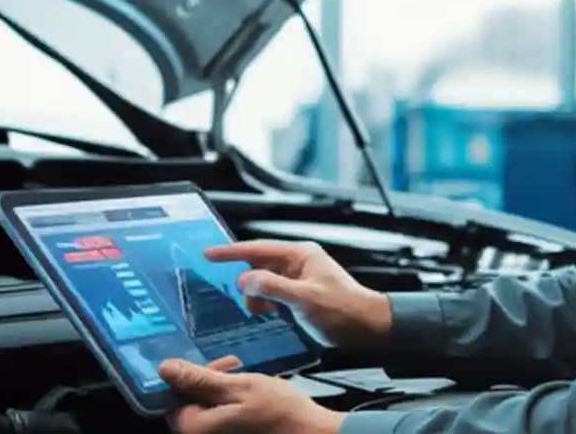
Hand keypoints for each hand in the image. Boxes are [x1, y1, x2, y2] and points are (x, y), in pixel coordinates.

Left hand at [159, 356, 344, 433]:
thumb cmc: (277, 410)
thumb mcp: (239, 387)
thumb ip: (199, 378)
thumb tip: (163, 367)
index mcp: (194, 427)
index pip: (174, 396)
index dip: (194, 376)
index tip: (225, 364)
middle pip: (190, 404)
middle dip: (210, 381)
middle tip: (238, 367)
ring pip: (206, 411)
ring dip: (222, 391)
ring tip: (247, 379)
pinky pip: (220, 420)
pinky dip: (230, 405)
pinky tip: (251, 396)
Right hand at [205, 239, 391, 347]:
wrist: (368, 327)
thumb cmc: (342, 309)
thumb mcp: (304, 298)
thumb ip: (273, 287)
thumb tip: (244, 278)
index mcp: (300, 254)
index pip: (257, 249)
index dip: (231, 252)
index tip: (208, 254)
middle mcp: (297, 262)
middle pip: (259, 265)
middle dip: (248, 283)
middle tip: (248, 302)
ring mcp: (298, 278)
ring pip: (264, 282)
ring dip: (257, 297)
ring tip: (262, 312)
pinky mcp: (299, 295)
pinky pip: (273, 294)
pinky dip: (266, 303)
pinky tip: (267, 314)